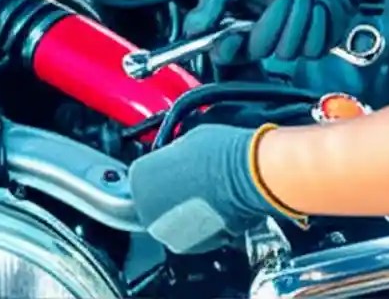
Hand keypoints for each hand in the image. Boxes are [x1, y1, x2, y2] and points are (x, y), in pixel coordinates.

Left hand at [128, 125, 302, 254]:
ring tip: (205, 197)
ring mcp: (166, 231)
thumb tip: (176, 159)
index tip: (171, 171)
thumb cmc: (221, 153)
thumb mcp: (187, 141)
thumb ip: (172, 156)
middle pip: (152, 203)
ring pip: (170, 222)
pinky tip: (214, 210)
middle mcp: (145, 210)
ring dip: (183, 213)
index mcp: (139, 179)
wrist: (250, 176)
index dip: (159, 174)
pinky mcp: (190, 247)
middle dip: (168, 196)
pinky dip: (199, 226)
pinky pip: (190, 234)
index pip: (140, 178)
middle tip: (191, 184)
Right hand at [186, 0, 377, 63]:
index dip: (224, 47)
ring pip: (283, 51)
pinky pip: (309, 49)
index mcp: (235, 14)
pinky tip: (317, 7)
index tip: (231, 36)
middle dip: (270, 22)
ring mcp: (284, 40)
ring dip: (296, 18)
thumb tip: (194, 26)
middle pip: (253, 51)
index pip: (219, 48)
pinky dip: (316, 24)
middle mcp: (257, 31)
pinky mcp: (310, 46)